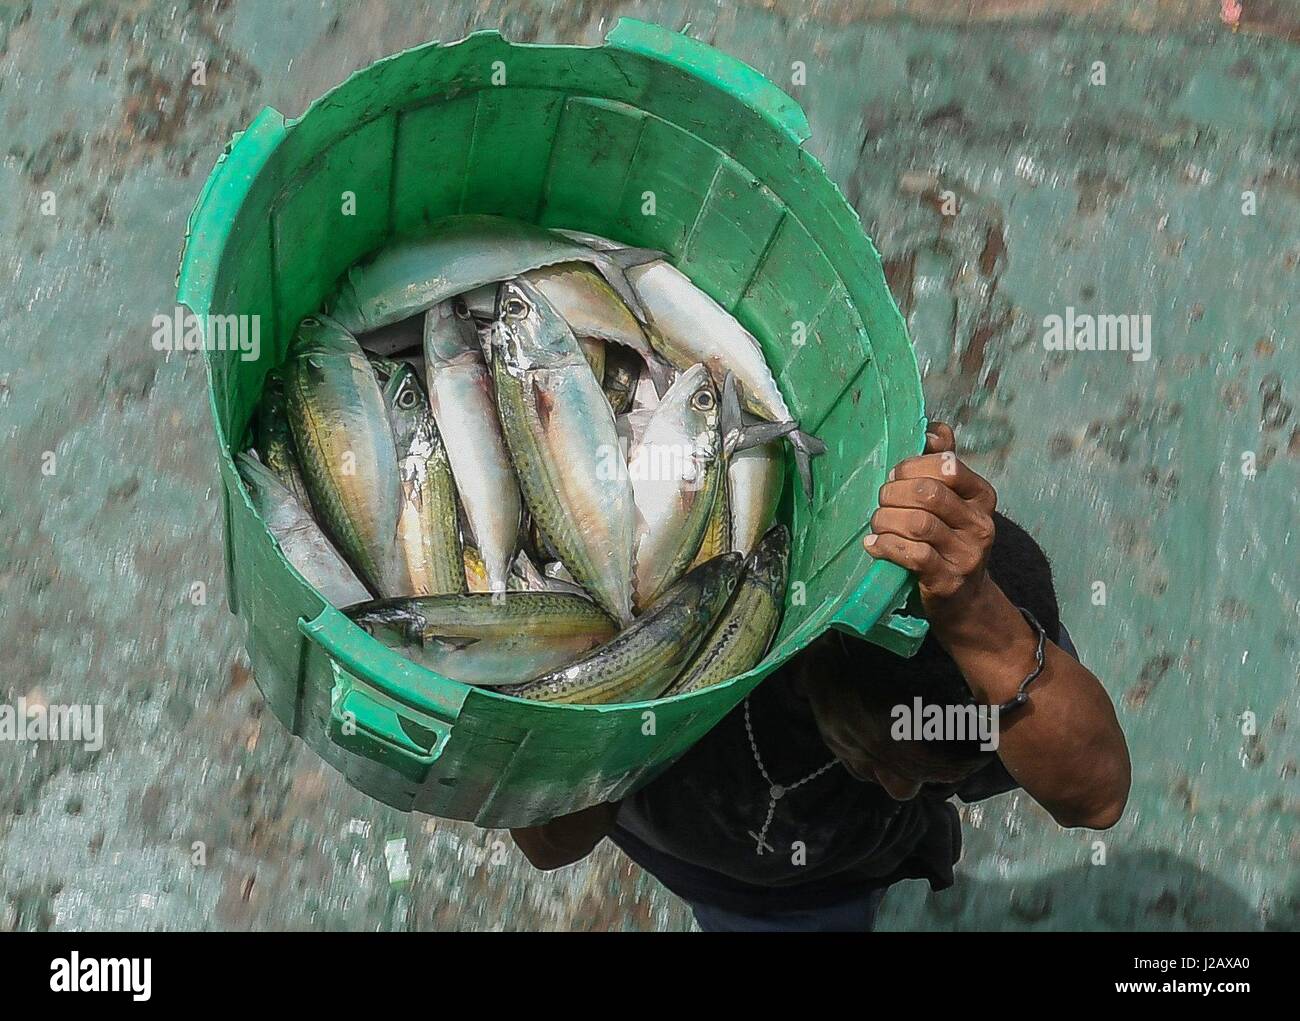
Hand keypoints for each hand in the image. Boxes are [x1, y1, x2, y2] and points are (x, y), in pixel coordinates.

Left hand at [863, 422, 997, 626]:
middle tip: (882, 502)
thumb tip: (935, 429)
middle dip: (893, 493)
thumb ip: (944, 464)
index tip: (897, 477)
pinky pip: (913, 555)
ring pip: (918, 524)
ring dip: (885, 520)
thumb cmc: (950, 541)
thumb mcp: (954, 502)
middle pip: (928, 494)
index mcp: (981, 497)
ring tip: (877, 524)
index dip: (913, 466)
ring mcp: (966, 554)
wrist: (965, 601)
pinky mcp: (948, 581)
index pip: (947, 466)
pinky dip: (886, 546)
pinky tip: (874, 546)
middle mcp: (980, 524)